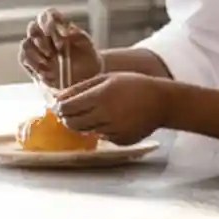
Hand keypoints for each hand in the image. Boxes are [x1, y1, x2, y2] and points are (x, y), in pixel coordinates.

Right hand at [18, 8, 102, 87]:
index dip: (47, 20)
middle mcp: (44, 36)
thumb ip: (78, 35)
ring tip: (51, 60)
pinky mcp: (33, 64)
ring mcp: (37, 50)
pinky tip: (46, 70)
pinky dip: (32, 63)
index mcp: (58, 26)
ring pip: (26, 44)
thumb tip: (65, 33)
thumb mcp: (88, 44)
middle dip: (42, 39)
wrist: (87, 76)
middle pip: (32, 28)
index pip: (46, 15)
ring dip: (36, 52)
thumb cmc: (88, 56)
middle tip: (57, 50)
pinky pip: (23, 58)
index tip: (51, 30)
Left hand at [55, 73, 171, 145]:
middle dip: (68, 118)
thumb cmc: (133, 85)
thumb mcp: (106, 78)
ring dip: (83, 124)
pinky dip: (101, 129)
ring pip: (86, 131)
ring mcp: (112, 130)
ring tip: (95, 112)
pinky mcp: (120, 140)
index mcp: (100, 96)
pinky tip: (113, 119)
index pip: (67, 107)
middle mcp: (105, 115)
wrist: (161, 102)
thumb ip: (80, 88)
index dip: (60, 107)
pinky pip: (102, 136)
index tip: (60, 106)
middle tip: (72, 112)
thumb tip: (57, 97)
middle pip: (72, 123)